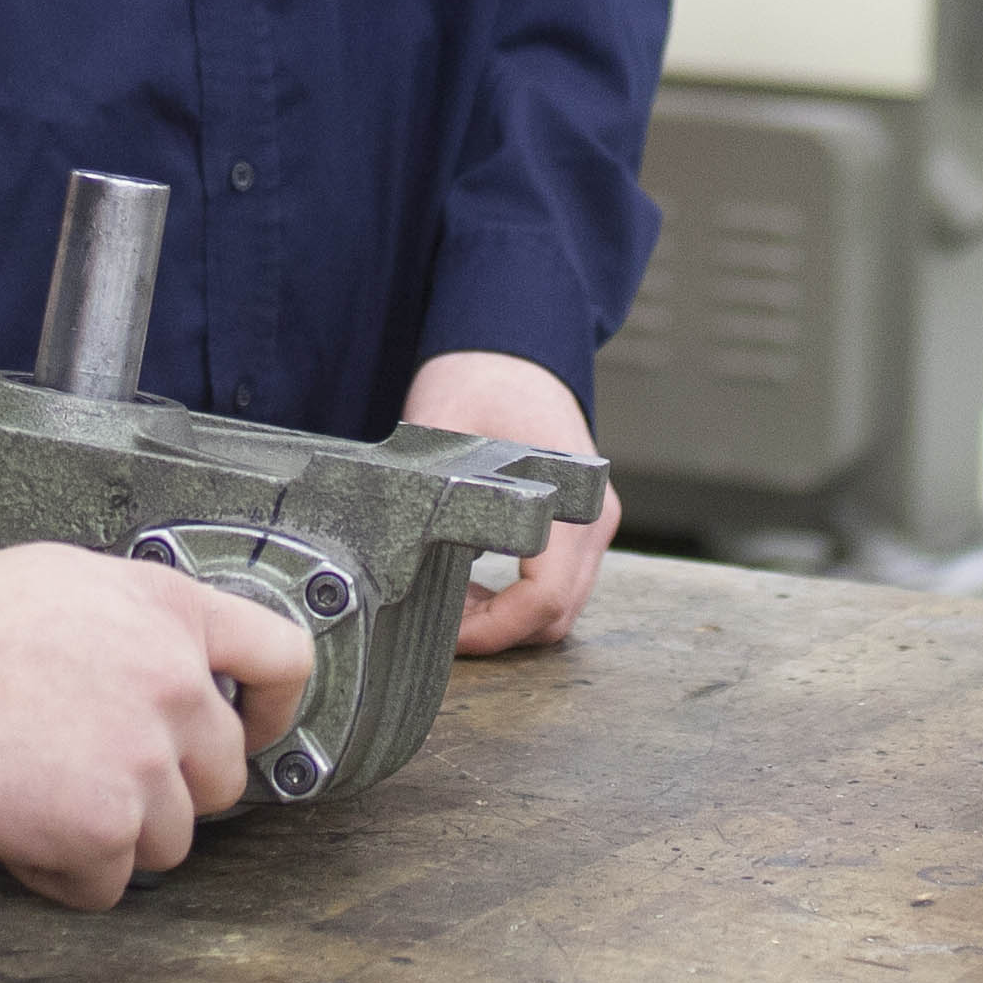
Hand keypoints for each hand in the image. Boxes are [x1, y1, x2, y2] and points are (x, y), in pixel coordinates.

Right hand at [0, 545, 313, 908]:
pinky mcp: (101, 826)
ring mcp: (144, 760)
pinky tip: (18, 835)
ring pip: (170, 842)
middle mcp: (176, 685)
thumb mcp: (73, 583)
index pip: (284, 662)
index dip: (270, 711)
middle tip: (96, 780)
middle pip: (222, 778)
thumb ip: (138, 629)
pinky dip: (62, 876)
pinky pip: (107, 886)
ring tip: (43, 804)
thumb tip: (158, 665)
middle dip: (164, 790)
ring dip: (113, 838)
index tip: (244, 734)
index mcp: (173, 612)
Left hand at [404, 351, 617, 653]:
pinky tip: (470, 585)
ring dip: (505, 619)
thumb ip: (425, 491)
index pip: (545, 599)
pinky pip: (554, 586)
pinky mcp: (580, 530)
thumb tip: (389, 555)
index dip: (494, 630)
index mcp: (572, 500)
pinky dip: (514, 601)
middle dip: (496, 631)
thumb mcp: (440, 432)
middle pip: (556, 615)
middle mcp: (593, 520)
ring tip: (450, 602)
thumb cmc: (479, 380)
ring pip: (558, 608)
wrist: (511, 351)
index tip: (447, 632)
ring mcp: (592, 526)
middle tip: (440, 621)